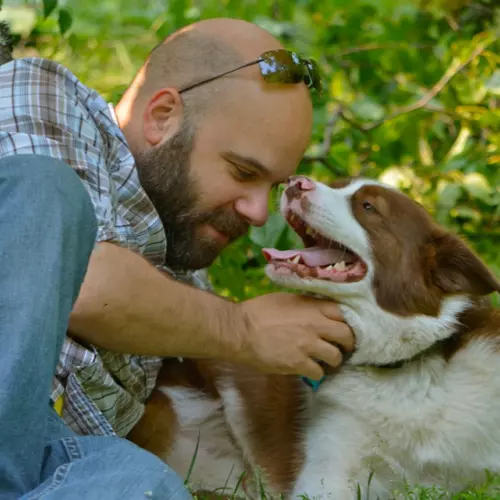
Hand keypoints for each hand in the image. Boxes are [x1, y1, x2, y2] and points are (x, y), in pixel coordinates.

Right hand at [233, 292, 353, 379]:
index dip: (347, 321)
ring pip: (336, 357)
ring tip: (325, 361)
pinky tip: (309, 370)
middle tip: (341, 347)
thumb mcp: (286, 299)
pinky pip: (319, 373)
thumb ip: (306, 306)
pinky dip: (316, 373)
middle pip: (347, 335)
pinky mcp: (299, 363)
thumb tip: (318, 312)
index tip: (344, 327)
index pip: (343, 312)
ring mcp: (308, 345)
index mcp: (312, 306)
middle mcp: (315, 324)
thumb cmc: (258, 311)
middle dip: (347, 343)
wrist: (240, 330)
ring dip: (332, 360)